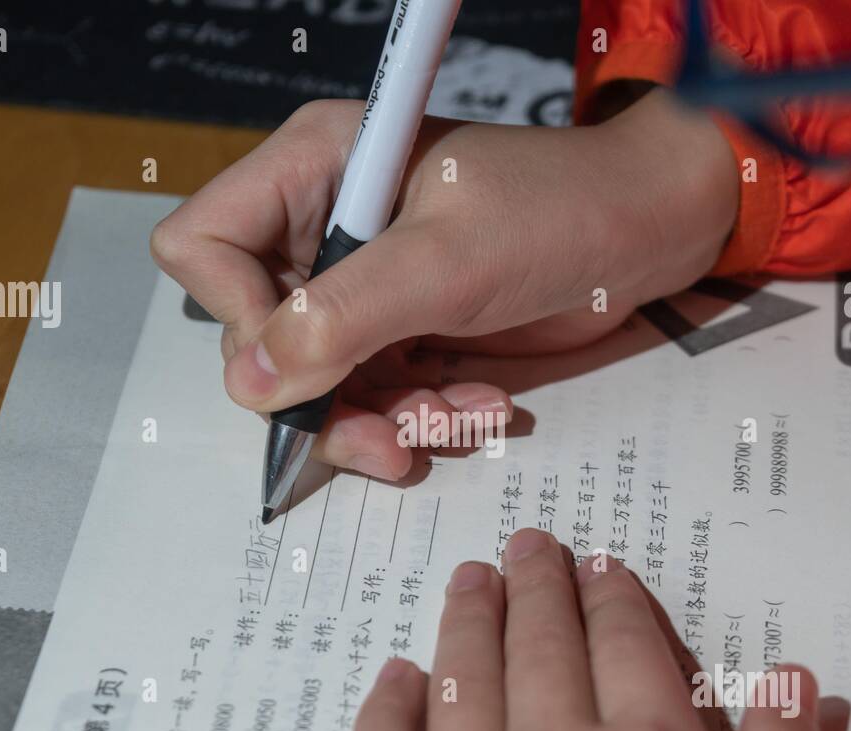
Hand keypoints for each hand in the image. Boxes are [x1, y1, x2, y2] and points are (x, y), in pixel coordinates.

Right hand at [151, 94, 736, 479]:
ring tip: (458, 419)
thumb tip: (251, 382)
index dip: (237, 315)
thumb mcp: (445, 265)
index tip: (306, 358)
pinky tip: (481, 409)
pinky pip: (375, 396)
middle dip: (325, 398)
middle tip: (389, 437)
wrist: (647, 234)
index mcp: (312, 171)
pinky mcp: (403, 329)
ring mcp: (363, 285)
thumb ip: (340, 320)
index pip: (203, 246)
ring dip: (384, 418)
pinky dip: (422, 417)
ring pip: (317, 384)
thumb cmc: (556, 215)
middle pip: (257, 337)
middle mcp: (322, 229)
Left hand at [349, 528, 840, 730]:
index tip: (599, 568)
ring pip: (464, 676)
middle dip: (539, 587)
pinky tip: (399, 677)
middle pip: (544, 643)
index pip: (628, 645)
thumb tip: (790, 685)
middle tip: (530, 549)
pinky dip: (388, 705)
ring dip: (469, 618)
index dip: (613, 597)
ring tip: (474, 580)